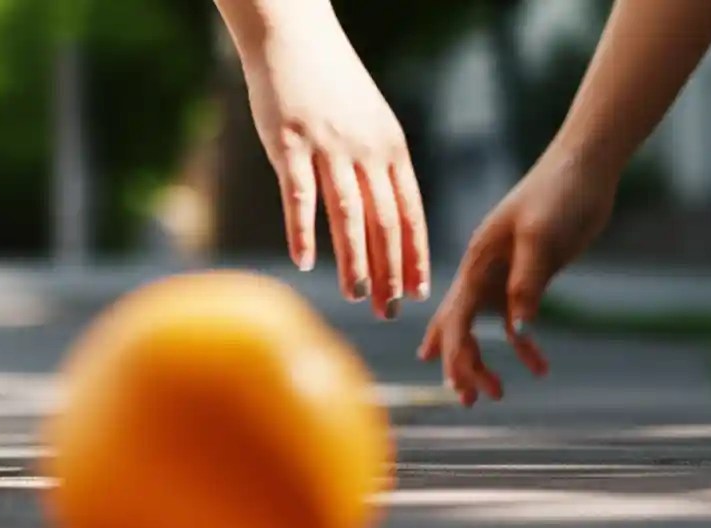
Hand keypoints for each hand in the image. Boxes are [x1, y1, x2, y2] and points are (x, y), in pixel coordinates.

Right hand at [238, 5, 428, 317]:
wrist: (293, 34)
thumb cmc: (331, 85)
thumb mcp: (370, 123)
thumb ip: (378, 168)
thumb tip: (386, 220)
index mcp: (390, 148)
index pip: (411, 212)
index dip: (416, 255)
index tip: (421, 290)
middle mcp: (366, 150)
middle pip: (386, 222)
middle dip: (391, 272)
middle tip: (391, 310)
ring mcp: (328, 146)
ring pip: (348, 215)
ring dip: (355, 261)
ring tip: (357, 296)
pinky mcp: (289, 142)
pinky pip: (298, 194)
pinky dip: (302, 231)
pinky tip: (304, 262)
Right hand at [418, 149, 617, 404]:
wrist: (587, 167)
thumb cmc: (560, 193)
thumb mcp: (541, 237)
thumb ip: (527, 281)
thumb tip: (518, 328)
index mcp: (478, 260)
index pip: (455, 316)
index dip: (454, 353)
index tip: (460, 386)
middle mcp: (483, 270)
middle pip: (459, 325)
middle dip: (460, 364)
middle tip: (470, 402)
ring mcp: (505, 274)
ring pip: (482, 326)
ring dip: (484, 360)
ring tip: (497, 393)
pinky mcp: (530, 276)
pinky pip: (517, 319)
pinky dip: (523, 344)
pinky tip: (540, 367)